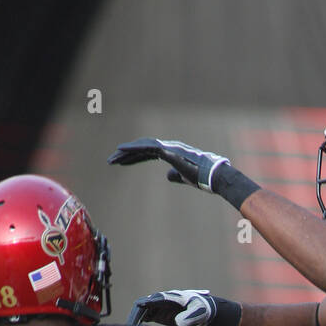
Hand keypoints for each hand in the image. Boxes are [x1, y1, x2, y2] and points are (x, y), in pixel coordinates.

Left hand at [109, 137, 228, 190]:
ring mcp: (168, 148)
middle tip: (112, 160)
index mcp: (171, 153)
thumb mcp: (185, 178)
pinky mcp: (169, 152)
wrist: (214, 177)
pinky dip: (134, 148)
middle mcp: (168, 147)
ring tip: (112, 159)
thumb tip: (167, 176)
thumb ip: (175, 175)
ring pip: (142, 146)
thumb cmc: (203, 178)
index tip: (122, 163)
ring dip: (126, 152)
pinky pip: (148, 148)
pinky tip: (122, 151)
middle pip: (142, 148)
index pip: (148, 152)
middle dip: (126, 154)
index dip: (134, 157)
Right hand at [127, 289, 216, 325]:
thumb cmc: (202, 310)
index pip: (156, 299)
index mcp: (172, 298)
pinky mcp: (159, 314)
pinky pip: (146, 316)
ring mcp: (159, 307)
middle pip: (145, 304)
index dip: (147, 303)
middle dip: (137, 314)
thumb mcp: (198, 314)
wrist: (204, 311)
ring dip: (136, 319)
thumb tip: (178, 322)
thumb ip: (189, 317)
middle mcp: (163, 300)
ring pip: (143, 311)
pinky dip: (140, 322)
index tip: (139, 308)